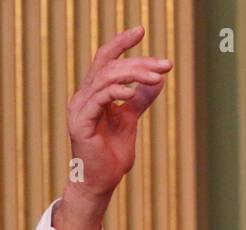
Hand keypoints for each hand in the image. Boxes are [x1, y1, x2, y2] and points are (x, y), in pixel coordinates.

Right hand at [55, 25, 171, 229]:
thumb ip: (140, 100)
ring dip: (133, 74)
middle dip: (139, 61)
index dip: (122, 43)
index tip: (142, 30)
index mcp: (94, 93)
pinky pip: (98, 99)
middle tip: (165, 65)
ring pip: (105, 78)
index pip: (106, 59)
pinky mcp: (80, 123)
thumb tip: (157, 80)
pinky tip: (134, 94)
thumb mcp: (130, 121)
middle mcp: (85, 96)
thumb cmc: (112, 155)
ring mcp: (81, 108)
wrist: (101, 182)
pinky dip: (116, 92)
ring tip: (157, 77)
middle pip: (110, 65)